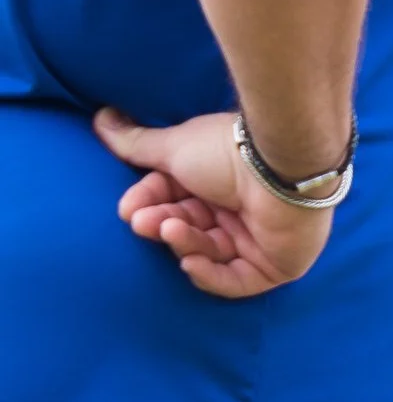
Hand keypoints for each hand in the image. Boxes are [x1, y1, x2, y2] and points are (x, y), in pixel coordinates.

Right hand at [96, 107, 335, 298]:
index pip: (176, 203)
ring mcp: (259, 237)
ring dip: (184, 242)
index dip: (150, 206)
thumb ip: (137, 144)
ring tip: (173, 227)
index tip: (129, 207)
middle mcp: (239, 208)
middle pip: (190, 229)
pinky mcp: (277, 263)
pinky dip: (211, 275)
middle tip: (145, 221)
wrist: (280, 163)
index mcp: (219, 182)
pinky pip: (236, 282)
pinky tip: (191, 261)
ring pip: (208, 253)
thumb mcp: (174, 146)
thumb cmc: (229, 151)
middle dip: (162, 226)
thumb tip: (102, 119)